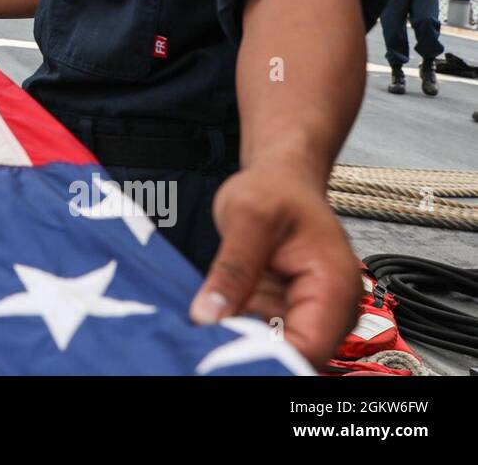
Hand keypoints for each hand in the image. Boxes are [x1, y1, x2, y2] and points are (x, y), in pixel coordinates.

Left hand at [190, 164, 361, 367]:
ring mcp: (308, 315)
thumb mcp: (246, 218)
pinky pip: (259, 335)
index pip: (308, 348)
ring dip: (237, 343)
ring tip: (200, 335)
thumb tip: (208, 316)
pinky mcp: (284, 314)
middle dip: (247, 352)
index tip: (218, 348)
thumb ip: (232, 268)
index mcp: (334, 288)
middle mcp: (329, 311)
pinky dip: (234, 332)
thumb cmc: (273, 189)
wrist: (280, 180)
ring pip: (273, 350)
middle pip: (292, 356)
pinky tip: (207, 325)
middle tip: (201, 342)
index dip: (266, 356)